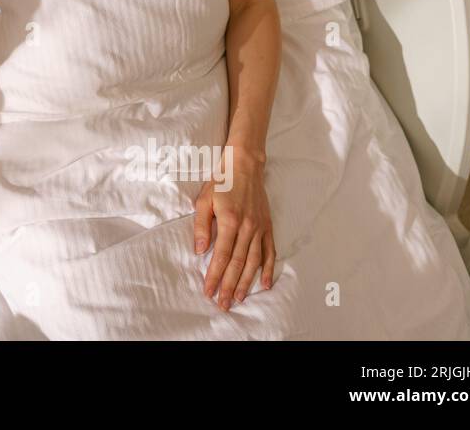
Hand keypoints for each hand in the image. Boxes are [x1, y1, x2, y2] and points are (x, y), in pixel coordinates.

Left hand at [193, 150, 274, 310]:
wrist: (245, 166)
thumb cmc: (222, 182)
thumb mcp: (204, 200)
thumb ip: (202, 226)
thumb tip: (200, 250)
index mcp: (230, 221)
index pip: (221, 255)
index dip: (214, 275)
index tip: (208, 290)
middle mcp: (248, 228)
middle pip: (238, 263)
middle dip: (228, 285)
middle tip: (222, 303)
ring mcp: (260, 228)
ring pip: (254, 262)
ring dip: (246, 282)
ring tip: (238, 298)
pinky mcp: (268, 227)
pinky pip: (270, 252)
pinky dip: (268, 269)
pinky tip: (265, 284)